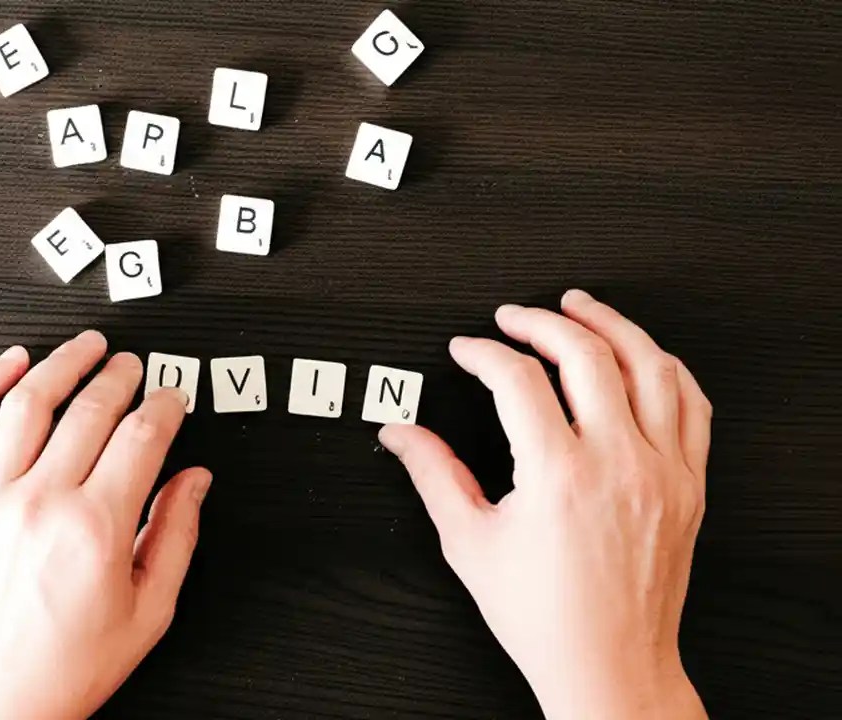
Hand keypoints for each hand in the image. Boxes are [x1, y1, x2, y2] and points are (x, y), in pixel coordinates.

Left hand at [0, 330, 210, 719]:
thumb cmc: (68, 664)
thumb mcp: (149, 611)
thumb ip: (176, 536)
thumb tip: (194, 480)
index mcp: (97, 528)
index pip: (142, 435)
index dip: (166, 405)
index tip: (174, 398)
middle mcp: (43, 502)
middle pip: (92, 409)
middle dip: (123, 376)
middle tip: (136, 366)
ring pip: (30, 401)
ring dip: (64, 363)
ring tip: (86, 346)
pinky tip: (8, 363)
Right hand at [380, 290, 710, 719]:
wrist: (609, 664)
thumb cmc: (543, 616)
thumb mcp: (470, 543)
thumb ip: (433, 475)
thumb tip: (401, 434)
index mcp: (559, 477)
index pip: (518, 380)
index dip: (484, 352)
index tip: (467, 350)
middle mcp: (618, 464)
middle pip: (587, 355)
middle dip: (542, 322)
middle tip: (513, 317)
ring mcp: (662, 471)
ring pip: (651, 365)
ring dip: (612, 325)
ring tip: (580, 307)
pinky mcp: (688, 484)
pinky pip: (693, 404)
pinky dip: (666, 367)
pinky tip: (642, 355)